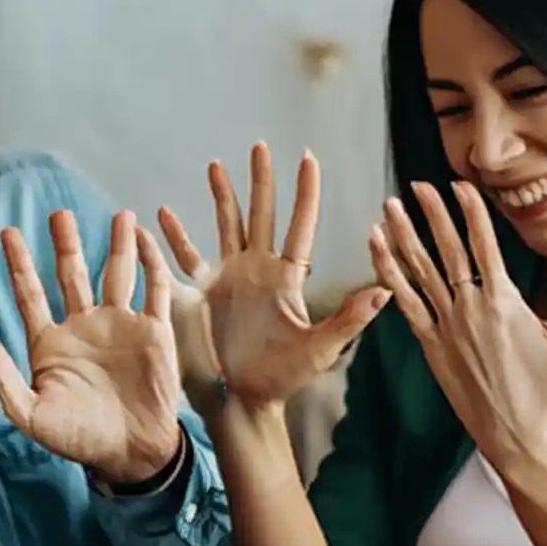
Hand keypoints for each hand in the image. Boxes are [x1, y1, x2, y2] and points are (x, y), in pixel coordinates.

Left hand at [0, 210, 180, 485]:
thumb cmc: (76, 439)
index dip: (19, 264)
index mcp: (50, 344)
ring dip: (116, 244)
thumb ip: (0, 372)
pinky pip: (153, 289)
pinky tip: (145, 238)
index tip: (7, 232)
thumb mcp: (27, 412)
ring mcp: (120, 327)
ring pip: (116, 274)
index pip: (30, 294)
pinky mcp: (153, 332)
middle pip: (71, 274)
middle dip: (65, 243)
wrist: (130, 454)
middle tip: (59, 213)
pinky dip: (150, 261)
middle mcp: (84, 328)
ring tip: (119, 214)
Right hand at [157, 142, 390, 411]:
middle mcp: (258, 270)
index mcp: (287, 278)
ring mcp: (228, 279)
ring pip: (225, 226)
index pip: (298, 227)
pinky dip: (173, 237)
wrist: (242, 399)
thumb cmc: (284, 378)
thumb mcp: (321, 349)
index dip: (304, 194)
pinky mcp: (201, 293)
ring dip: (221, 196)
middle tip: (259, 146)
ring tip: (216, 165)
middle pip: (260, 215)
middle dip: (261, 181)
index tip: (308, 158)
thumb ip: (349, 320)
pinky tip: (162, 213)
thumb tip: (384, 291)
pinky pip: (185, 258)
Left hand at [370, 180, 546, 469]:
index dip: (469, 211)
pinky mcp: (431, 349)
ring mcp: (447, 329)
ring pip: (419, 274)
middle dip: (430, 214)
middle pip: (446, 251)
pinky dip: (389, 278)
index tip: (458, 185)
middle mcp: (471, 310)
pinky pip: (406, 307)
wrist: (521, 440)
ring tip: (387, 208)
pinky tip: (377, 256)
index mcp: (505, 303)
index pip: (484, 244)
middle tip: (416, 186)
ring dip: (401, 238)